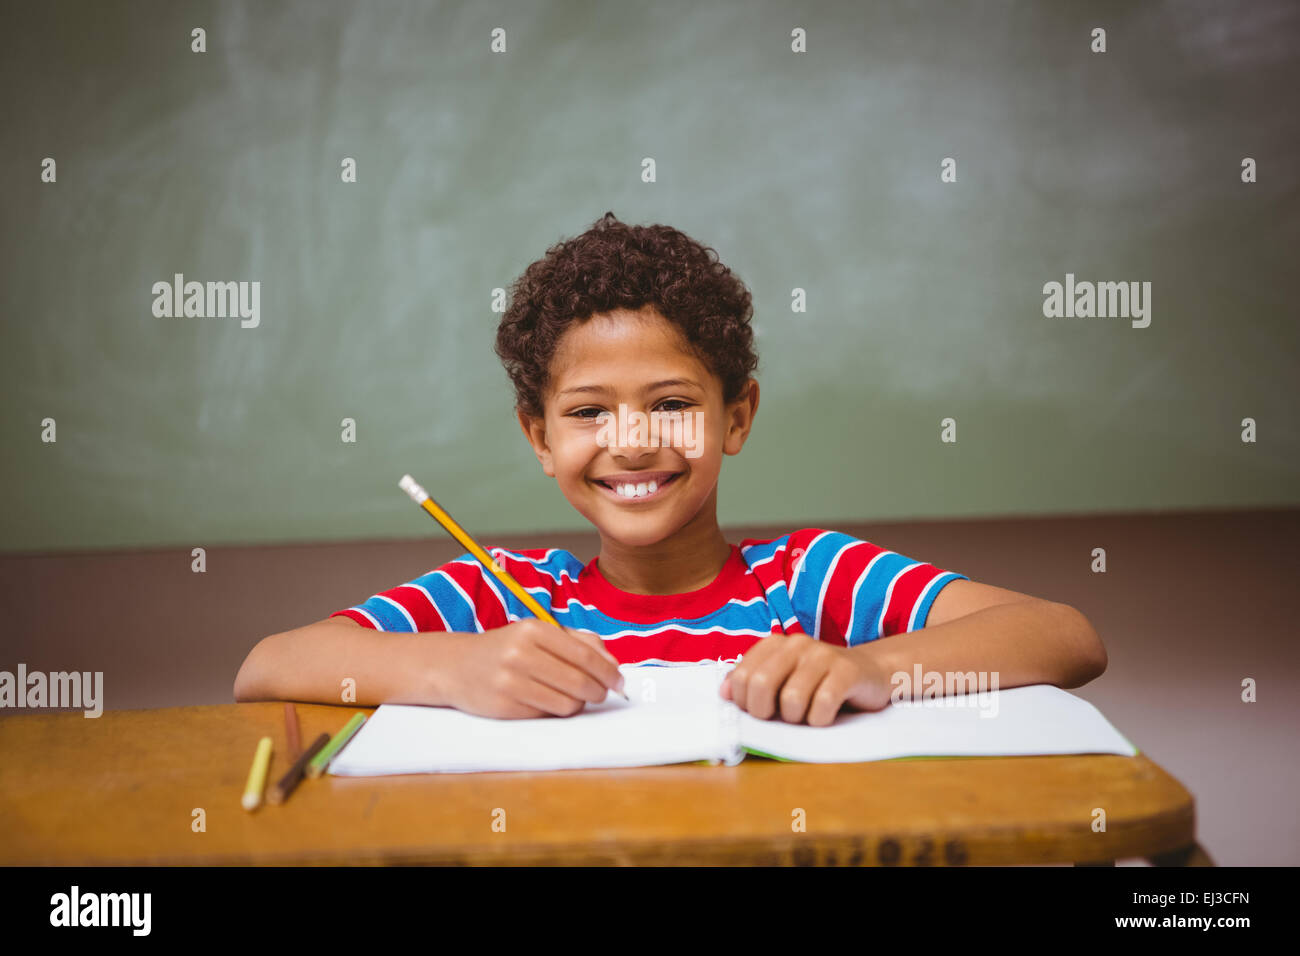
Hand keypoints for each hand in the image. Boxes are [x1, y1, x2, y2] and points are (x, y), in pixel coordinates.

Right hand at [441, 619, 624, 718]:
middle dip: (599, 691)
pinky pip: (546, 715)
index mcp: (533, 630)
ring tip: (571, 696)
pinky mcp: (504, 707)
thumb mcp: (540, 634)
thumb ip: (579, 642)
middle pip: (579, 682)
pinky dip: (555, 711)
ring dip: (578, 704)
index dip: (608, 672)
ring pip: (567, 704)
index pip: (585, 655)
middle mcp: (520, 654)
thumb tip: (612, 664)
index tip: (619, 681)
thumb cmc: (507, 648)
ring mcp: (510, 682)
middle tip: (602, 693)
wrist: (456, 666)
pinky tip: (546, 700)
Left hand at [719, 633, 892, 724]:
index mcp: (775, 644)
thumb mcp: (782, 679)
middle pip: (761, 685)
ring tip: (806, 714)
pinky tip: (825, 715)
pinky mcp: (847, 671)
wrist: (869, 673)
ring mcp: (823, 655)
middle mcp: (797, 644)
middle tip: (780, 718)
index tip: (760, 711)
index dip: (746, 702)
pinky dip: (820, 720)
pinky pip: (823, 704)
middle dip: (765, 712)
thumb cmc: (818, 682)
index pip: (743, 676)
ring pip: (792, 699)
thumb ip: (752, 682)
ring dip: (796, 719)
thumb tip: (724, 692)